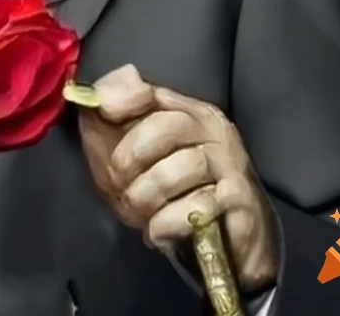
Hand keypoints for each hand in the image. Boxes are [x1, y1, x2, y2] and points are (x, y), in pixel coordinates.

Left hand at [78, 64, 279, 292]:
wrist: (226, 245)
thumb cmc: (170, 192)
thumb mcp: (131, 154)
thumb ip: (112, 120)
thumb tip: (99, 98)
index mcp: (187, 111)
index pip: (152, 93)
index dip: (124, 99)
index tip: (104, 114)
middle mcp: (213, 131)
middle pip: (167, 126)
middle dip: (131, 157)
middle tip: (117, 184)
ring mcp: (231, 164)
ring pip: (184, 166)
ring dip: (147, 194)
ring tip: (137, 211)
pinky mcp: (241, 202)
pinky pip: (200, 205)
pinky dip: (168, 221)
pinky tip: (156, 231)